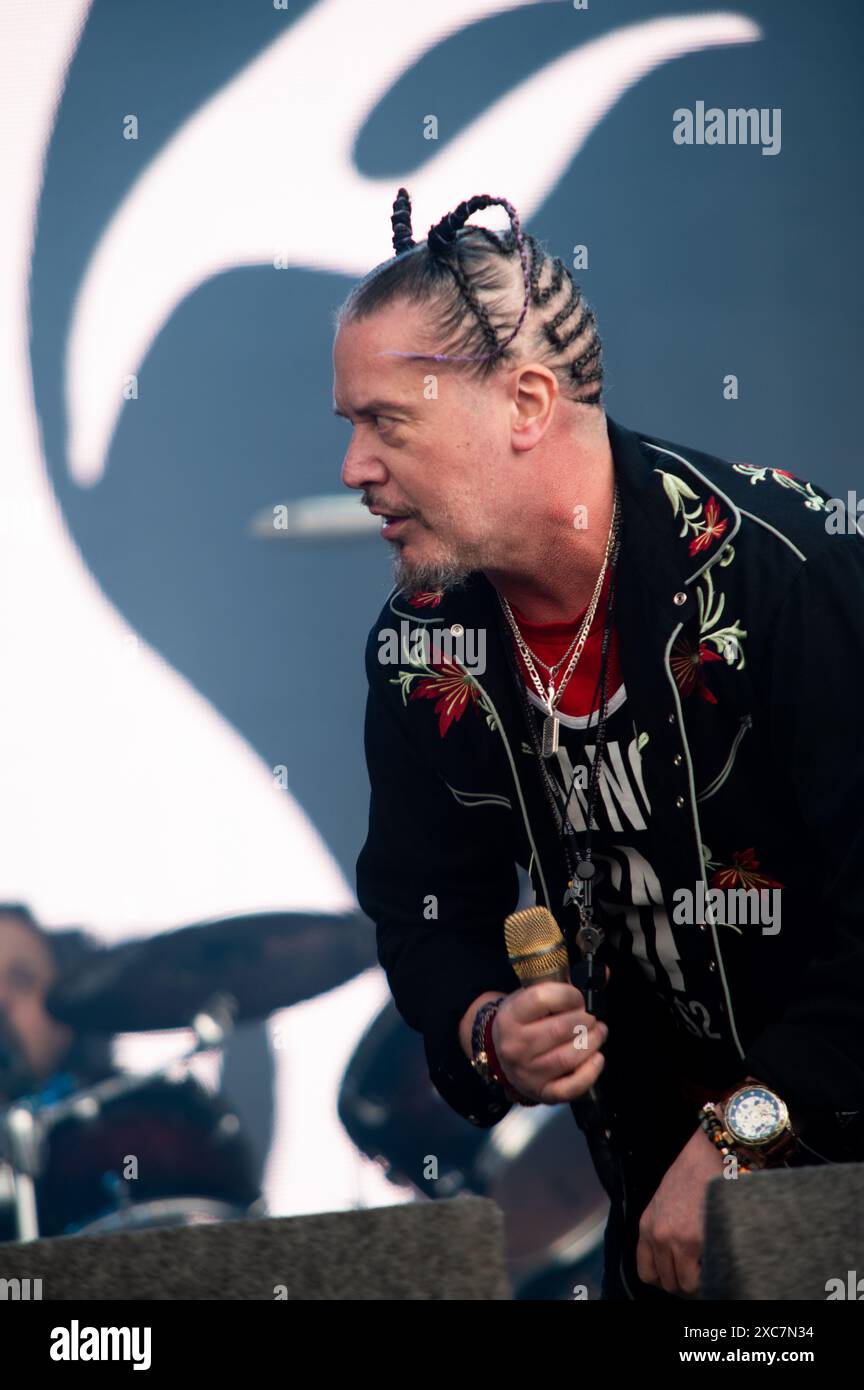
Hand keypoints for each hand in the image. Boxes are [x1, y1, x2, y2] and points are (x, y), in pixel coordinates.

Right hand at [491, 980, 607, 1104]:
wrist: (500, 1054)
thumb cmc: (521, 1022)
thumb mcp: (531, 997)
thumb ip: (566, 984)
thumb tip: (603, 973)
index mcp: (510, 1016)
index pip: (541, 999)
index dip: (568, 995)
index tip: (579, 996)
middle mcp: (515, 1045)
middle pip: (560, 1029)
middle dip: (586, 1019)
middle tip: (592, 1016)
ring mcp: (528, 1072)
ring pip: (569, 1057)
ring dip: (593, 1041)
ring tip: (598, 1032)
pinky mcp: (543, 1092)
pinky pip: (571, 1087)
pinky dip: (590, 1072)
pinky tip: (597, 1057)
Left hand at [636, 1123, 725, 1296]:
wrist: (703, 1154)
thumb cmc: (687, 1177)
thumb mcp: (661, 1205)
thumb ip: (660, 1232)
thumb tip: (672, 1264)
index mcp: (647, 1227)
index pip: (646, 1273)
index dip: (664, 1278)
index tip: (678, 1274)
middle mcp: (659, 1237)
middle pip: (668, 1283)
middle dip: (684, 1282)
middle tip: (699, 1272)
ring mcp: (678, 1241)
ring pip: (686, 1285)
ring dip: (699, 1281)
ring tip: (709, 1266)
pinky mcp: (699, 1240)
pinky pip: (704, 1275)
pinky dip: (712, 1274)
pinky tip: (717, 1258)